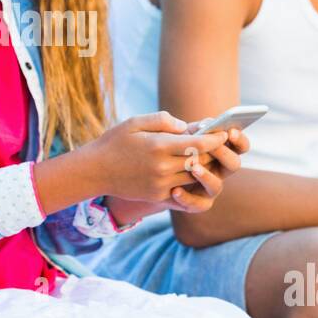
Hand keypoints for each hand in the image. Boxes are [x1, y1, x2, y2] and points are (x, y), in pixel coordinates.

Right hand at [88, 111, 229, 205]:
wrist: (94, 170)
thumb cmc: (115, 141)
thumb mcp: (135, 122)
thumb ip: (163, 121)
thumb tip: (187, 127)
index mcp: (159, 146)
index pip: (198, 143)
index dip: (214, 138)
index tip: (223, 133)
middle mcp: (162, 167)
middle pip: (200, 161)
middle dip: (212, 152)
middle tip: (219, 144)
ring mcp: (160, 184)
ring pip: (194, 177)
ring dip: (203, 167)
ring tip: (206, 157)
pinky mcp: (157, 196)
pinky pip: (183, 190)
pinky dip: (190, 182)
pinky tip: (191, 173)